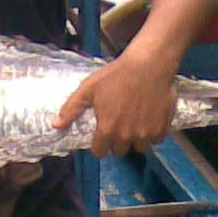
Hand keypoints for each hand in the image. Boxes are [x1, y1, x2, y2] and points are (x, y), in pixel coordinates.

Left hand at [52, 46, 177, 158]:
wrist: (149, 65)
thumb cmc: (117, 75)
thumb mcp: (88, 89)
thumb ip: (71, 109)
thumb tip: (56, 125)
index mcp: (107, 130)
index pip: (99, 152)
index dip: (99, 144)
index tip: (101, 134)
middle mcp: (126, 136)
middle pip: (119, 151)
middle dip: (116, 141)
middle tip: (118, 124)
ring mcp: (146, 133)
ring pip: (139, 147)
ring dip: (135, 140)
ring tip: (134, 123)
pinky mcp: (161, 128)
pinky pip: (156, 140)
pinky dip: (152, 133)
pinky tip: (148, 119)